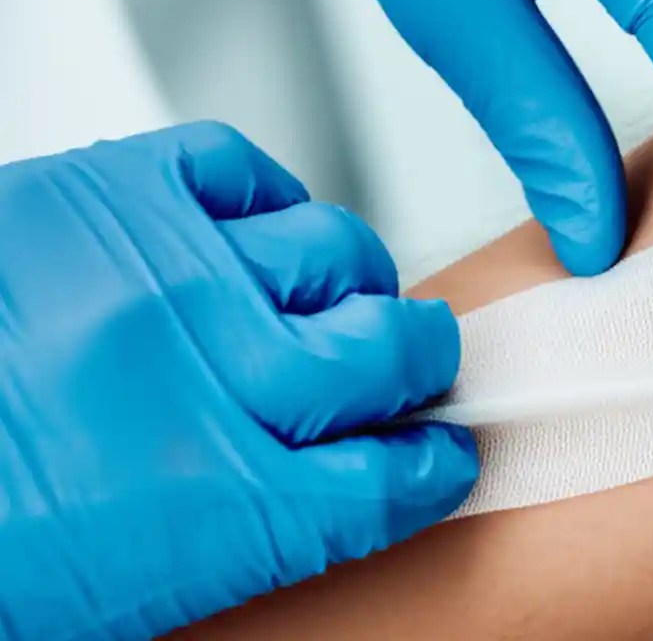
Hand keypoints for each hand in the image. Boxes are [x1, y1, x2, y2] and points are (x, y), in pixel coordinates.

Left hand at [0, 122, 476, 638]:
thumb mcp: (144, 578)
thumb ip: (269, 520)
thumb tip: (359, 472)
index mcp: (225, 502)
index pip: (399, 477)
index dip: (437, 461)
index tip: (442, 450)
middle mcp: (216, 376)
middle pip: (396, 354)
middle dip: (419, 364)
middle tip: (406, 363)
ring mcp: (170, 273)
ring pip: (342, 255)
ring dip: (351, 284)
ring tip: (319, 297)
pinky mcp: (113, 192)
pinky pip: (244, 171)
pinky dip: (264, 201)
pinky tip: (251, 237)